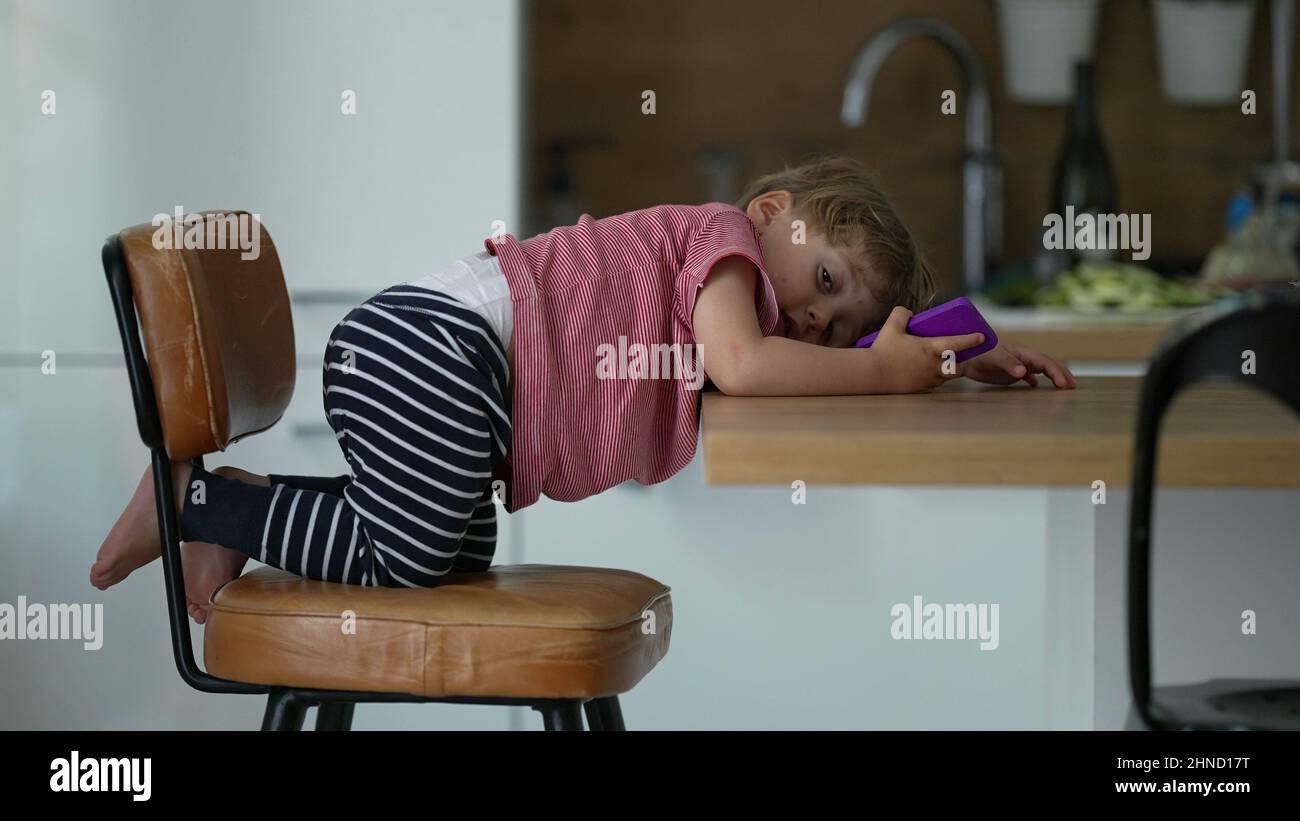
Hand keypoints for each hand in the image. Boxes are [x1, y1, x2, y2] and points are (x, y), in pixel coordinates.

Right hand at [871, 306, 988, 392]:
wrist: (872, 373)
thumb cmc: (882, 350)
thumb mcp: (891, 326)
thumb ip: (901, 314)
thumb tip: (909, 312)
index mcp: (928, 349)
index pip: (956, 344)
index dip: (971, 340)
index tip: (982, 337)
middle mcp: (932, 366)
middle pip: (958, 368)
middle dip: (962, 363)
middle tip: (961, 358)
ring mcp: (926, 379)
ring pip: (946, 377)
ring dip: (948, 371)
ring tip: (943, 364)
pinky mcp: (919, 388)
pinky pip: (933, 384)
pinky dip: (934, 378)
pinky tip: (927, 373)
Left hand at [963, 340, 1076, 387]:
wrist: (965, 355)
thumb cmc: (980, 352)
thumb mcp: (995, 357)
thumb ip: (1009, 364)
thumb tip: (1025, 373)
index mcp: (1024, 353)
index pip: (1045, 362)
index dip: (1056, 372)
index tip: (1065, 384)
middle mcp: (1024, 358)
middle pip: (1048, 365)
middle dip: (1061, 374)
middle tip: (1073, 386)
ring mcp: (1019, 365)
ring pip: (1041, 370)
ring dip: (1053, 376)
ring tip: (1064, 386)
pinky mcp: (1011, 372)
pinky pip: (1028, 375)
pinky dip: (1035, 380)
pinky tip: (1036, 386)